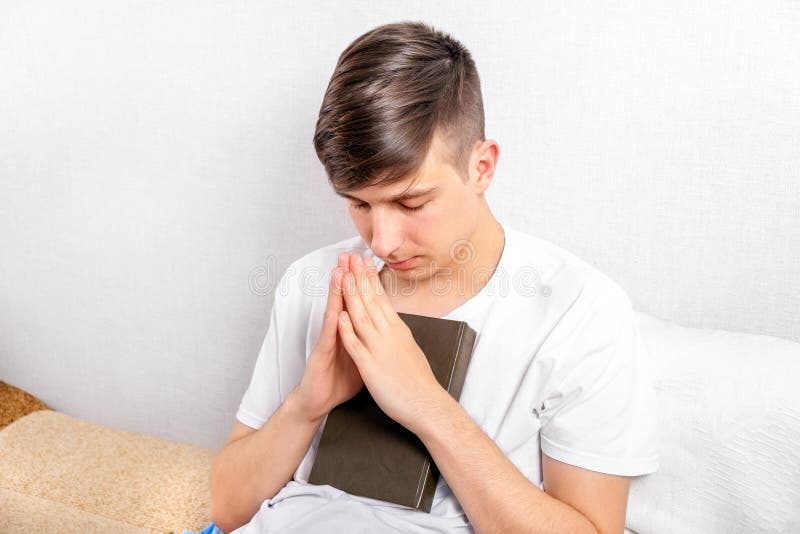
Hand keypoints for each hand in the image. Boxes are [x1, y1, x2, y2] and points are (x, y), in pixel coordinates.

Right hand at [292, 253, 363, 421]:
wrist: (318, 402)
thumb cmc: (339, 381)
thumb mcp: (362, 358)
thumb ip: (370, 341)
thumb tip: (386, 332)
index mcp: (353, 332)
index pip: (359, 303)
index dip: (364, 283)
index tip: (369, 263)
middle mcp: (339, 332)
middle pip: (345, 300)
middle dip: (349, 278)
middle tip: (351, 256)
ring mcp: (328, 342)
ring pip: (334, 312)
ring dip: (337, 293)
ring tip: (340, 272)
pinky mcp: (321, 355)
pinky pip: (328, 338)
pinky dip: (332, 324)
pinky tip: (335, 311)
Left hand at [336, 253, 446, 432]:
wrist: (427, 405)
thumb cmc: (420, 382)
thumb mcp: (410, 349)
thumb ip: (399, 335)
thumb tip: (395, 324)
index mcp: (398, 329)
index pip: (382, 298)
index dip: (370, 278)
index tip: (363, 262)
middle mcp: (389, 334)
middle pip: (371, 300)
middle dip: (358, 277)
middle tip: (350, 256)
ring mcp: (380, 349)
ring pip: (362, 317)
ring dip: (350, 295)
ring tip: (342, 276)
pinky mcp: (371, 366)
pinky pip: (356, 345)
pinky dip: (347, 329)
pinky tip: (339, 315)